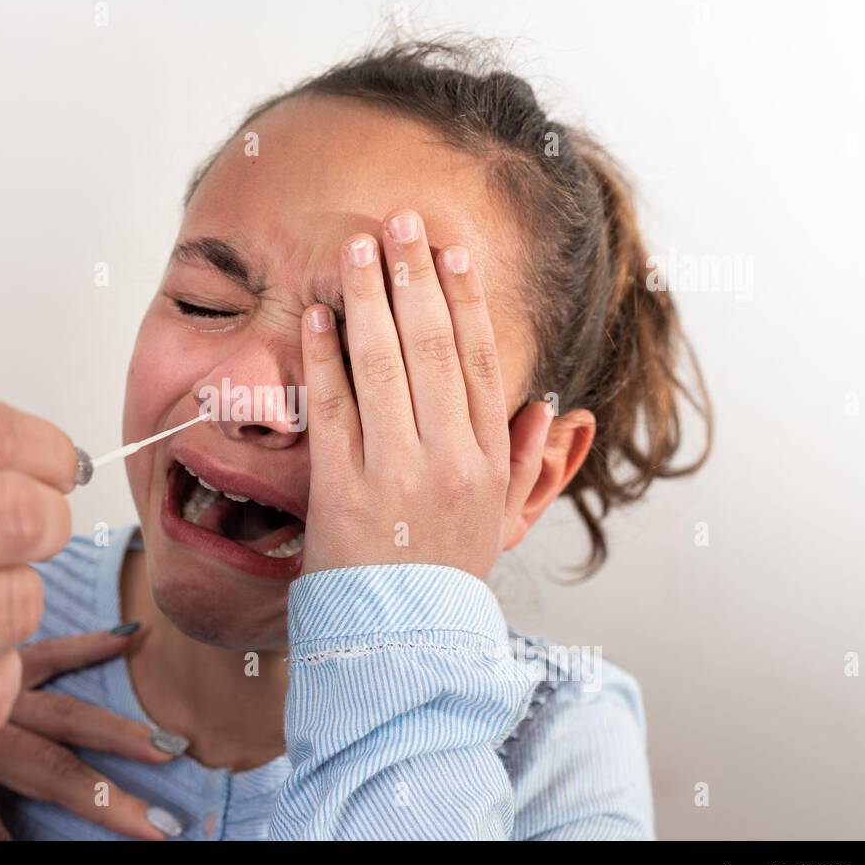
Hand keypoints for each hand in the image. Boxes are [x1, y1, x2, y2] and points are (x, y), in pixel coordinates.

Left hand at [0, 629, 182, 840]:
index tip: (72, 863)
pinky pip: (47, 648)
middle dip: (108, 803)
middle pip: (53, 773)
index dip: (19, 858)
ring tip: (166, 747)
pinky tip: (129, 639)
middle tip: (161, 825)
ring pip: (64, 712)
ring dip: (117, 733)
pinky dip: (89, 645)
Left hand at [299, 210, 552, 578]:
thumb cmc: (444, 577)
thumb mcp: (498, 523)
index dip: (467, 298)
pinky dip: (323, 357)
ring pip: (384, 365)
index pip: (483, 360)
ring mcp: (397, 473)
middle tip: (398, 220)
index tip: (452, 249)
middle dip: (415, 276)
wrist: (401, 644)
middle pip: (435, 347)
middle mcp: (450, 460)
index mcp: (489, 461)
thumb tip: (546, 405)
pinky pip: (332, 408)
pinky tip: (318, 315)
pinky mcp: (344, 490)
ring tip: (356, 247)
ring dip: (369, 298)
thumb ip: (525, 464)